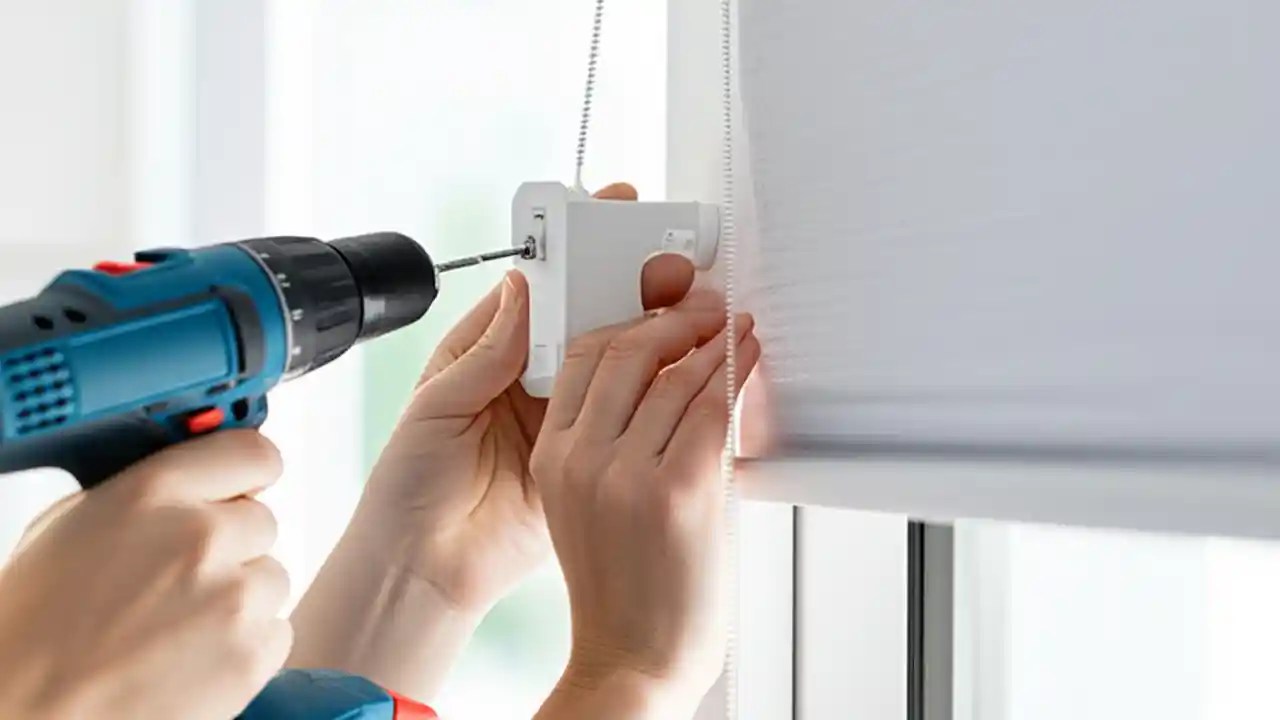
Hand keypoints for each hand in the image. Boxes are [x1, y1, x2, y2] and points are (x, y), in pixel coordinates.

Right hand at [0, 431, 289, 719]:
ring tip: (175, 626)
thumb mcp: (74, 525)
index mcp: (154, 492)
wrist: (28, 716)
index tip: (242, 489)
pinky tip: (190, 658)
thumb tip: (204, 483)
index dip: (248, 475)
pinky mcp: (251, 654)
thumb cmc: (33, 628)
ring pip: (271, 579)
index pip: (254, 454)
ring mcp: (232, 597)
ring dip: (239, 599)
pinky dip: (245, 646)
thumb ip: (151, 493)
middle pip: (262, 523)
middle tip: (179, 580)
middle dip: (232, 547)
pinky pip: (275, 632)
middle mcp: (201, 537)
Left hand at [289, 182, 697, 698]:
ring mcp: (564, 411)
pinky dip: (657, 390)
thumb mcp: (438, 406)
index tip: (617, 213)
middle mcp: (531, 372)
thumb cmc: (411, 483)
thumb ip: (487, 351)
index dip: (580, 248)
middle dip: (633, 283)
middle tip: (674, 266)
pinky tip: (683, 368)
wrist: (428, 565)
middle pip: (591, 314)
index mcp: (491, 348)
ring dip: (655, 331)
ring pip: (617, 358)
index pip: (544, 285)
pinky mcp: (586, 452)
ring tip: (691, 307)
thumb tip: (525, 287)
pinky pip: (626, 412)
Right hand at [533, 291, 760, 718]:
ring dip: (711, 340)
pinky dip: (733, 372)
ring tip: (733, 328)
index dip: (626, 324)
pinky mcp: (678, 490)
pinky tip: (745, 357)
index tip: (659, 313)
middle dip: (671, 319)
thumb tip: (668, 384)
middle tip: (702, 308)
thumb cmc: (622, 592)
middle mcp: (583, 460)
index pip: (579, 361)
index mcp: (553, 460)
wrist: (636, 659)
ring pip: (673, 375)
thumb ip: (612, 444)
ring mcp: (628, 474)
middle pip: (624, 353)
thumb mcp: (588, 507)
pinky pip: (710, 408)